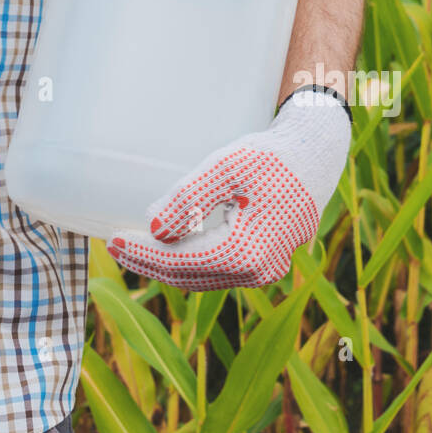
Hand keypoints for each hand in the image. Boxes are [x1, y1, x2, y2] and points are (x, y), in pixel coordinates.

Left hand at [106, 89, 350, 288]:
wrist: (318, 154)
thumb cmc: (274, 156)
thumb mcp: (227, 167)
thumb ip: (188, 199)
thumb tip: (153, 230)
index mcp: (247, 253)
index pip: (180, 262)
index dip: (143, 253)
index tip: (113, 238)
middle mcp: (258, 271)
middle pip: (189, 276)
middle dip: (151, 263)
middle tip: (117, 245)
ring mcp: (266, 270)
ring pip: (205, 278)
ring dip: (170, 266)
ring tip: (139, 248)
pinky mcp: (268, 261)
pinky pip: (221, 270)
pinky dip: (193, 262)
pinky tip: (173, 246)